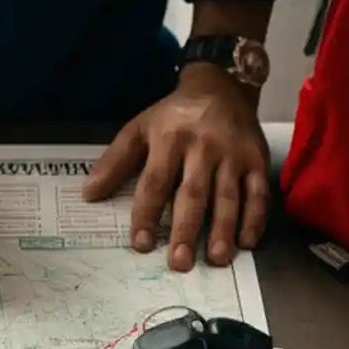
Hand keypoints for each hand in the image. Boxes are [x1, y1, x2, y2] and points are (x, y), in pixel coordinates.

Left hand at [82, 64, 270, 269]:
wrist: (221, 86)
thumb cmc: (175, 115)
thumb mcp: (140, 129)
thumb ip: (115, 162)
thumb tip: (88, 194)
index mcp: (170, 138)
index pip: (155, 182)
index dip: (147, 214)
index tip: (141, 243)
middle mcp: (203, 146)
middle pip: (193, 193)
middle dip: (186, 229)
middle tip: (179, 263)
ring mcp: (233, 154)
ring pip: (228, 196)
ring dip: (223, 230)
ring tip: (216, 259)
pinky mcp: (257, 159)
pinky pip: (259, 192)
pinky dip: (255, 218)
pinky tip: (247, 242)